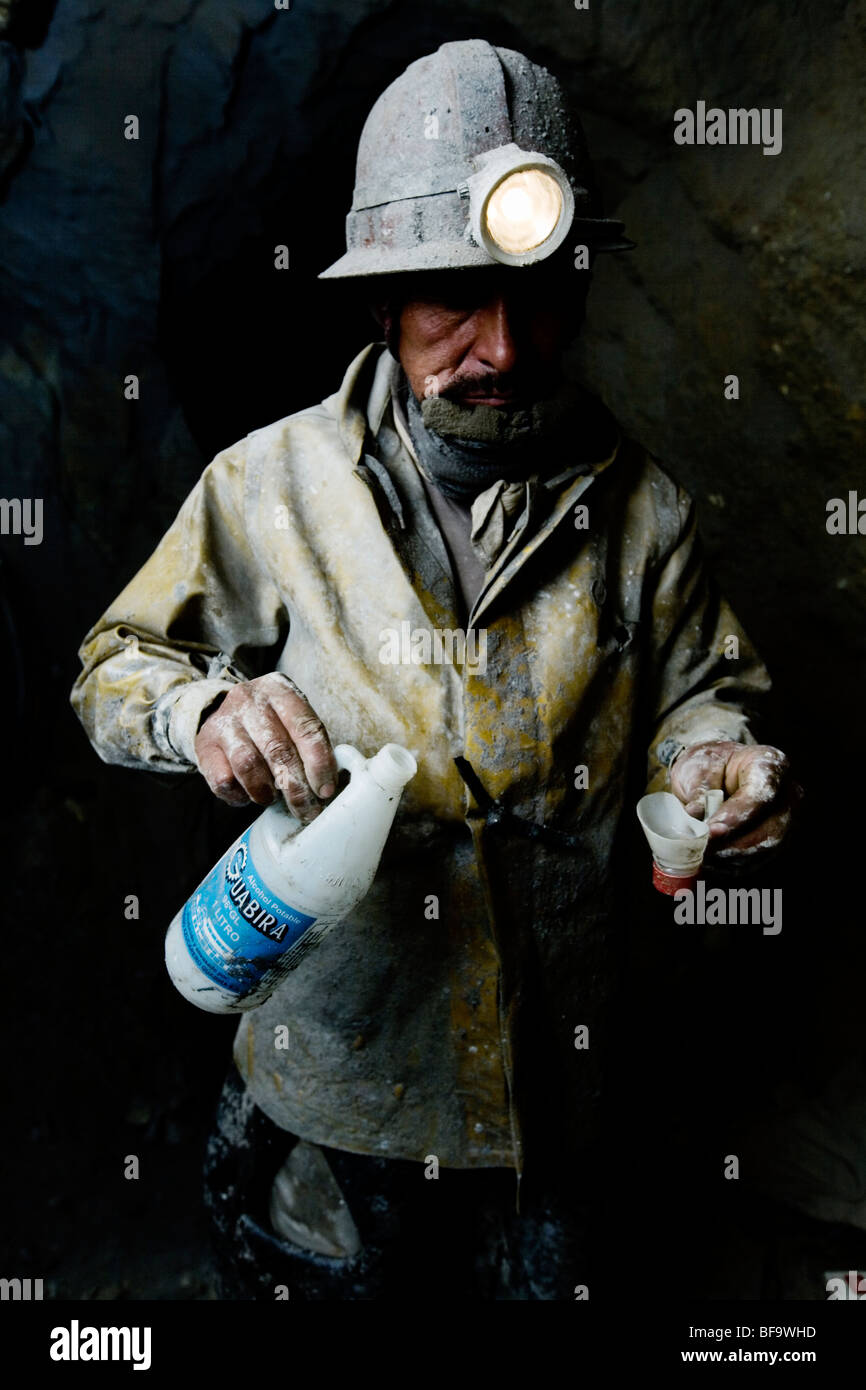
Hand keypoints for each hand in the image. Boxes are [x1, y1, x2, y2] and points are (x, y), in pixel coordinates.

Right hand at [194, 672, 337, 822]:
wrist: (220, 715)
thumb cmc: (268, 723)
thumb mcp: (290, 720)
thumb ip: (309, 744)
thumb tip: (329, 786)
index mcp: (279, 689)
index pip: (306, 727)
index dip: (320, 763)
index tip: (326, 790)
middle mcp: (249, 699)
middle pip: (278, 749)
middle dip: (297, 787)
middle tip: (307, 811)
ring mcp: (223, 720)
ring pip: (249, 765)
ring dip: (266, 791)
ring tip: (273, 799)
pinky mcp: (204, 744)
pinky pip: (224, 780)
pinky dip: (240, 795)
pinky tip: (248, 794)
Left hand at [670, 740, 802, 867]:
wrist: (717, 770)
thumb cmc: (709, 764)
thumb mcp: (698, 767)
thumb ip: (699, 790)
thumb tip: (696, 816)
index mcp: (770, 764)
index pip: (761, 794)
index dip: (736, 816)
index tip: (709, 829)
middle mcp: (787, 794)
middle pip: (770, 828)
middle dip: (732, 844)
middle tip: (701, 850)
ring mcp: (786, 820)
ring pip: (766, 848)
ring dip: (731, 858)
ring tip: (700, 856)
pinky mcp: (776, 841)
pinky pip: (758, 860)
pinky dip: (732, 865)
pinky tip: (709, 862)